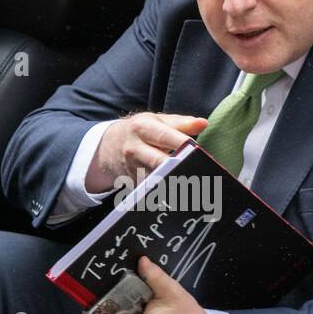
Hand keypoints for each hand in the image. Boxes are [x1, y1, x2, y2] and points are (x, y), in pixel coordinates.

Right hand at [86, 112, 206, 194]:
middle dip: (180, 167)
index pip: (166, 136)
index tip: (201, 151)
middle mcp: (135, 149)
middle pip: (160, 161)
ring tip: (195, 186)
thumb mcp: (155, 120)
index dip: (185, 144)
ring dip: (176, 182)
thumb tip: (203, 123)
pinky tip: (181, 193)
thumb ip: (181, 123)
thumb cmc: (139, 131)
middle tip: (200, 172)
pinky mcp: (134, 183)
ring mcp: (133, 168)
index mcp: (142, 128)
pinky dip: (168, 190)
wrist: (108, 146)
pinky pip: (153, 188)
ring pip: (157, 179)